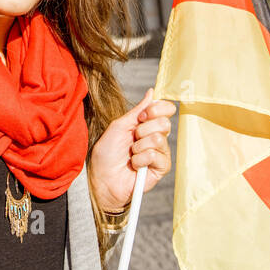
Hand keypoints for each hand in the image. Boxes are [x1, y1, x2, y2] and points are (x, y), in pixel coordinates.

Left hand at [88, 88, 176, 213]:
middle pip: (165, 123)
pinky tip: (135, 165)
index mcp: (148, 124)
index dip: (157, 109)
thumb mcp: (119, 126)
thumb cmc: (107, 153)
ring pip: (159, 139)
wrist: (102, 178)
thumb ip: (137, 110)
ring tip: (131, 154)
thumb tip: (152, 92)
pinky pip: (156, 156)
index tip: (141, 116)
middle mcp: (157, 136)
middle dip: (143, 129)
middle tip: (132, 138)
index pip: (166, 109)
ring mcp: (160, 153)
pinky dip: (141, 159)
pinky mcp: (161, 168)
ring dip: (139, 146)